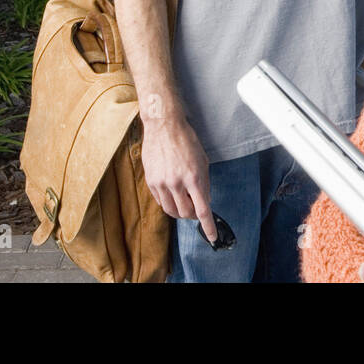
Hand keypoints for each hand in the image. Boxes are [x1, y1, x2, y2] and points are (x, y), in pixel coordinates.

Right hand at [141, 115, 217, 244]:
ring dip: (180, 212)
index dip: (208, 226)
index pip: (202, 210)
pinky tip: (173, 194)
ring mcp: (162, 183)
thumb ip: (204, 183)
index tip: (212, 237)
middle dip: (193, 216)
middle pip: (186, 213)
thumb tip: (204, 202)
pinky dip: (168, 202)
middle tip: (196, 209)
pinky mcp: (151, 181)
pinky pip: (160, 201)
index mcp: (193, 177)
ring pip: (171, 211)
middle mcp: (176, 183)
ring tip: (185, 202)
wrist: (164, 126)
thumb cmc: (186, 140)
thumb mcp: (203, 160)